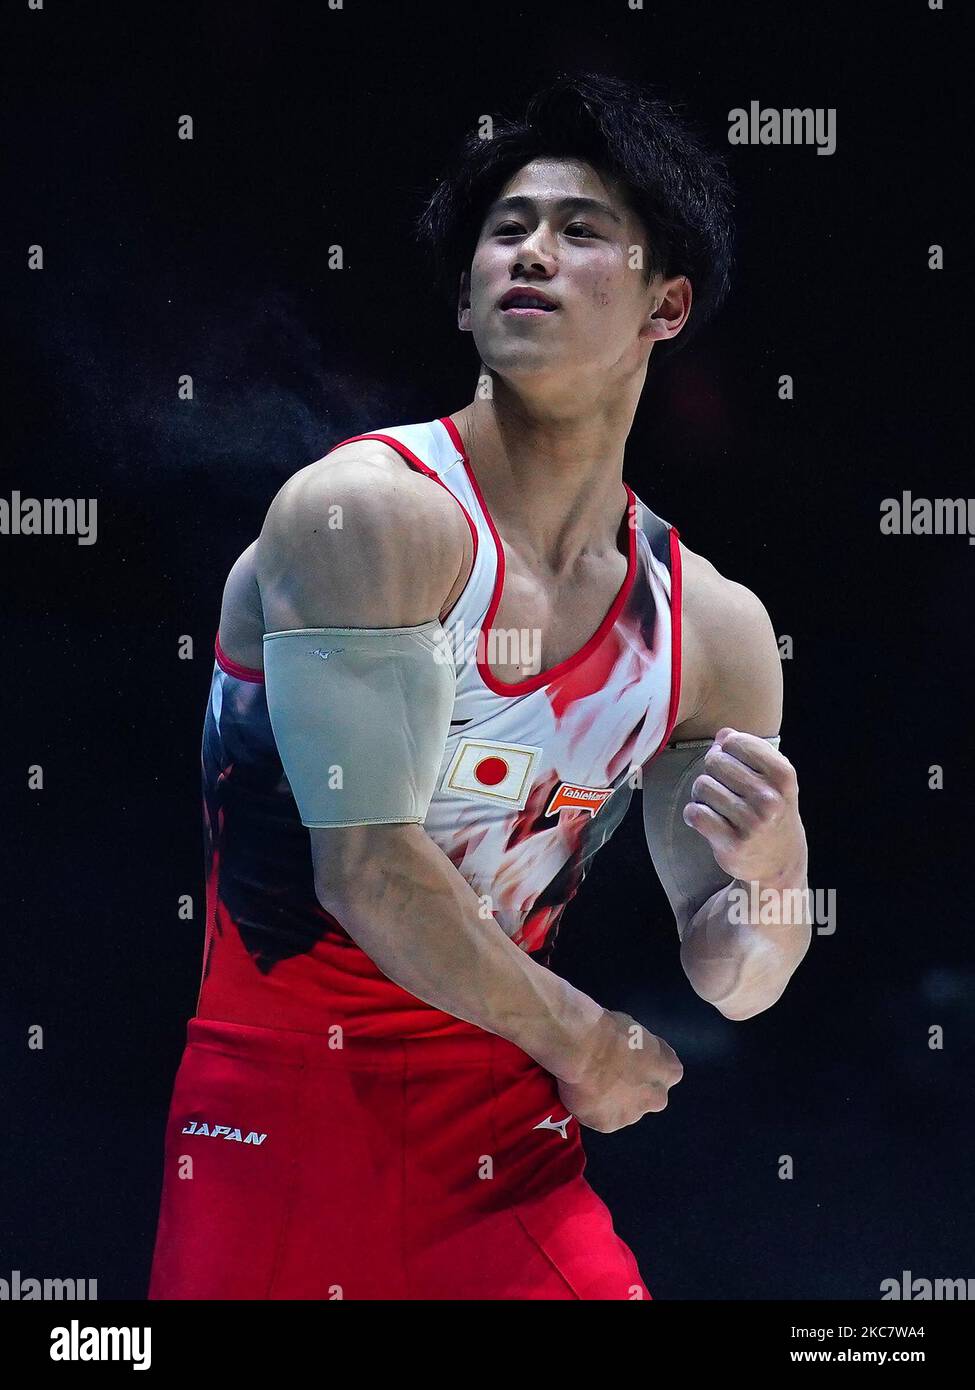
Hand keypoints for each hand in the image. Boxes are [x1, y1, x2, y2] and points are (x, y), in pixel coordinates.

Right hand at [555, 1009, 683, 1133]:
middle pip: (647, 1097)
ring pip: (622, 1111)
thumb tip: (631, 1053)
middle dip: (632, 1090)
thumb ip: (642, 1050)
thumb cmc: (611, 1030)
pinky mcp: (608, 1124)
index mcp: (669, 1071)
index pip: (665, 1073)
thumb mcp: (638, 1031)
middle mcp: (657, 1098)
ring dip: (611, 1102)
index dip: (645, 1067)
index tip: (629, 1060)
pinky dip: (590, 1109)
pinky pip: (599, 1118)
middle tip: (609, 1075)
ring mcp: (632, 1115)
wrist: (585, 1048)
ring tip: (589, 1083)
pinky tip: (580, 1093)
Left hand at [681, 728, 806, 885]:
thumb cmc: (772, 810)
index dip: (726, 750)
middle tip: (723, 787)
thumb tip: (723, 734)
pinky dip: (694, 814)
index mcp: (783, 776)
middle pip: (714, 761)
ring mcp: (751, 823)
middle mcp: (770, 799)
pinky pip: (695, 813)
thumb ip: (750, 749)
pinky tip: (706, 820)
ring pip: (702, 785)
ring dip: (702, 794)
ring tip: (716, 805)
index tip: (733, 765)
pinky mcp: (731, 844)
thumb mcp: (773, 777)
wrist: (781, 860)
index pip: (735, 741)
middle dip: (712, 771)